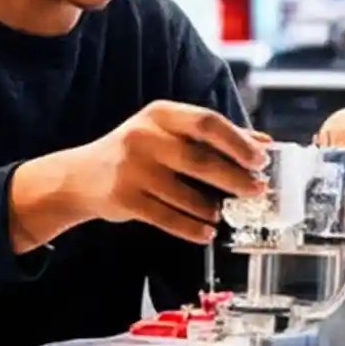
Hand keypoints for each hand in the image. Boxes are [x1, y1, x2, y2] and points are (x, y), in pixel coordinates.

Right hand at [21, 101, 268, 245]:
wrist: (81, 176)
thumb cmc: (134, 153)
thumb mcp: (167, 133)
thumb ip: (212, 137)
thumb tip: (263, 143)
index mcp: (159, 114)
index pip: (207, 122)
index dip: (239, 142)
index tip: (261, 158)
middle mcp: (143, 137)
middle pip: (200, 159)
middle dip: (235, 178)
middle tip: (256, 190)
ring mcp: (132, 169)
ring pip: (186, 194)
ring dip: (212, 208)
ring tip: (222, 213)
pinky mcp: (124, 198)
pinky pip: (168, 218)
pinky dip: (191, 228)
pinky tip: (205, 231)